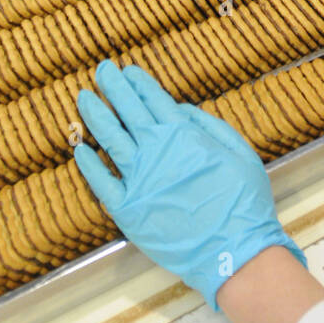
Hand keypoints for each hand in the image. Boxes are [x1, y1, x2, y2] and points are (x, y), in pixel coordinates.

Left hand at [74, 61, 306, 309]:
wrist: (233, 252)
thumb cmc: (243, 202)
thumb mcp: (239, 152)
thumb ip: (208, 125)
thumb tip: (178, 108)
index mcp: (182, 135)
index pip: (153, 100)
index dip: (139, 83)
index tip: (127, 71)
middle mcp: (155, 151)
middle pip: (127, 111)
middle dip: (113, 87)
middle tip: (101, 70)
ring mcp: (137, 180)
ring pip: (109, 138)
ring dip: (96, 115)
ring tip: (84, 97)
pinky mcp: (126, 210)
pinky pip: (101, 182)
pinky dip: (88, 165)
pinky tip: (81, 149)